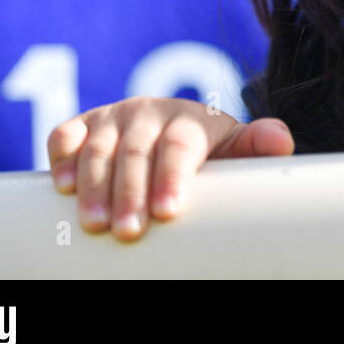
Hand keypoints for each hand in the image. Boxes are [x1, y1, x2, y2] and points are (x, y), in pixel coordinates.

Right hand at [47, 96, 294, 240]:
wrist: (175, 130)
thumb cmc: (208, 155)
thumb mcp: (234, 150)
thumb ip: (256, 146)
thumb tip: (282, 140)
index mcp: (191, 120)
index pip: (181, 145)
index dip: (173, 177)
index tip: (168, 212)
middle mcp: (151, 112)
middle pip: (138, 151)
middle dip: (130, 192)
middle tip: (128, 231)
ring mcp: (115, 116)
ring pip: (99, 147)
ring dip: (93, 185)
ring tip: (93, 224)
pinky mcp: (85, 125)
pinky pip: (65, 135)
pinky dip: (60, 157)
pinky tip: (61, 186)